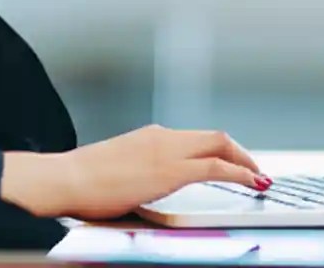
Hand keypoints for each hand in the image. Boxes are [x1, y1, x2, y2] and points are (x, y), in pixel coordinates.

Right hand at [0, 125, 271, 218]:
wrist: (65, 179)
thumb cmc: (81, 181)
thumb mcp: (117, 170)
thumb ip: (139, 173)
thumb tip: (145, 187)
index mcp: (149, 137)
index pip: (195, 138)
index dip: (220, 149)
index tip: (232, 162)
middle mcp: (162, 136)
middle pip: (214, 136)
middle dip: (239, 152)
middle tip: (254, 170)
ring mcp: (167, 150)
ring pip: (219, 145)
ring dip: (243, 161)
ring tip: (258, 177)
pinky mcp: (170, 170)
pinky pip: (215, 167)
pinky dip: (239, 172)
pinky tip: (251, 182)